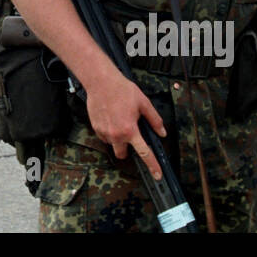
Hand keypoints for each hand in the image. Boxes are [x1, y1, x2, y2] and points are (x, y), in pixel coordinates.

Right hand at [83, 67, 166, 181]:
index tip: (157, 175)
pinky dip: (108, 132)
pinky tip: (111, 118)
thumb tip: (162, 132)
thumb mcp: (144, 103)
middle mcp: (116, 134)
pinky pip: (104, 137)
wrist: (101, 81)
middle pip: (123, 155)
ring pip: (113, 145)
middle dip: (127, 149)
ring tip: (119, 121)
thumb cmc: (122, 90)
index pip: (144, 153)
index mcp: (130, 130)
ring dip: (117, 139)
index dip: (152, 165)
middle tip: (130, 135)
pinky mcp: (95, 128)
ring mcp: (104, 132)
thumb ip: (154, 120)